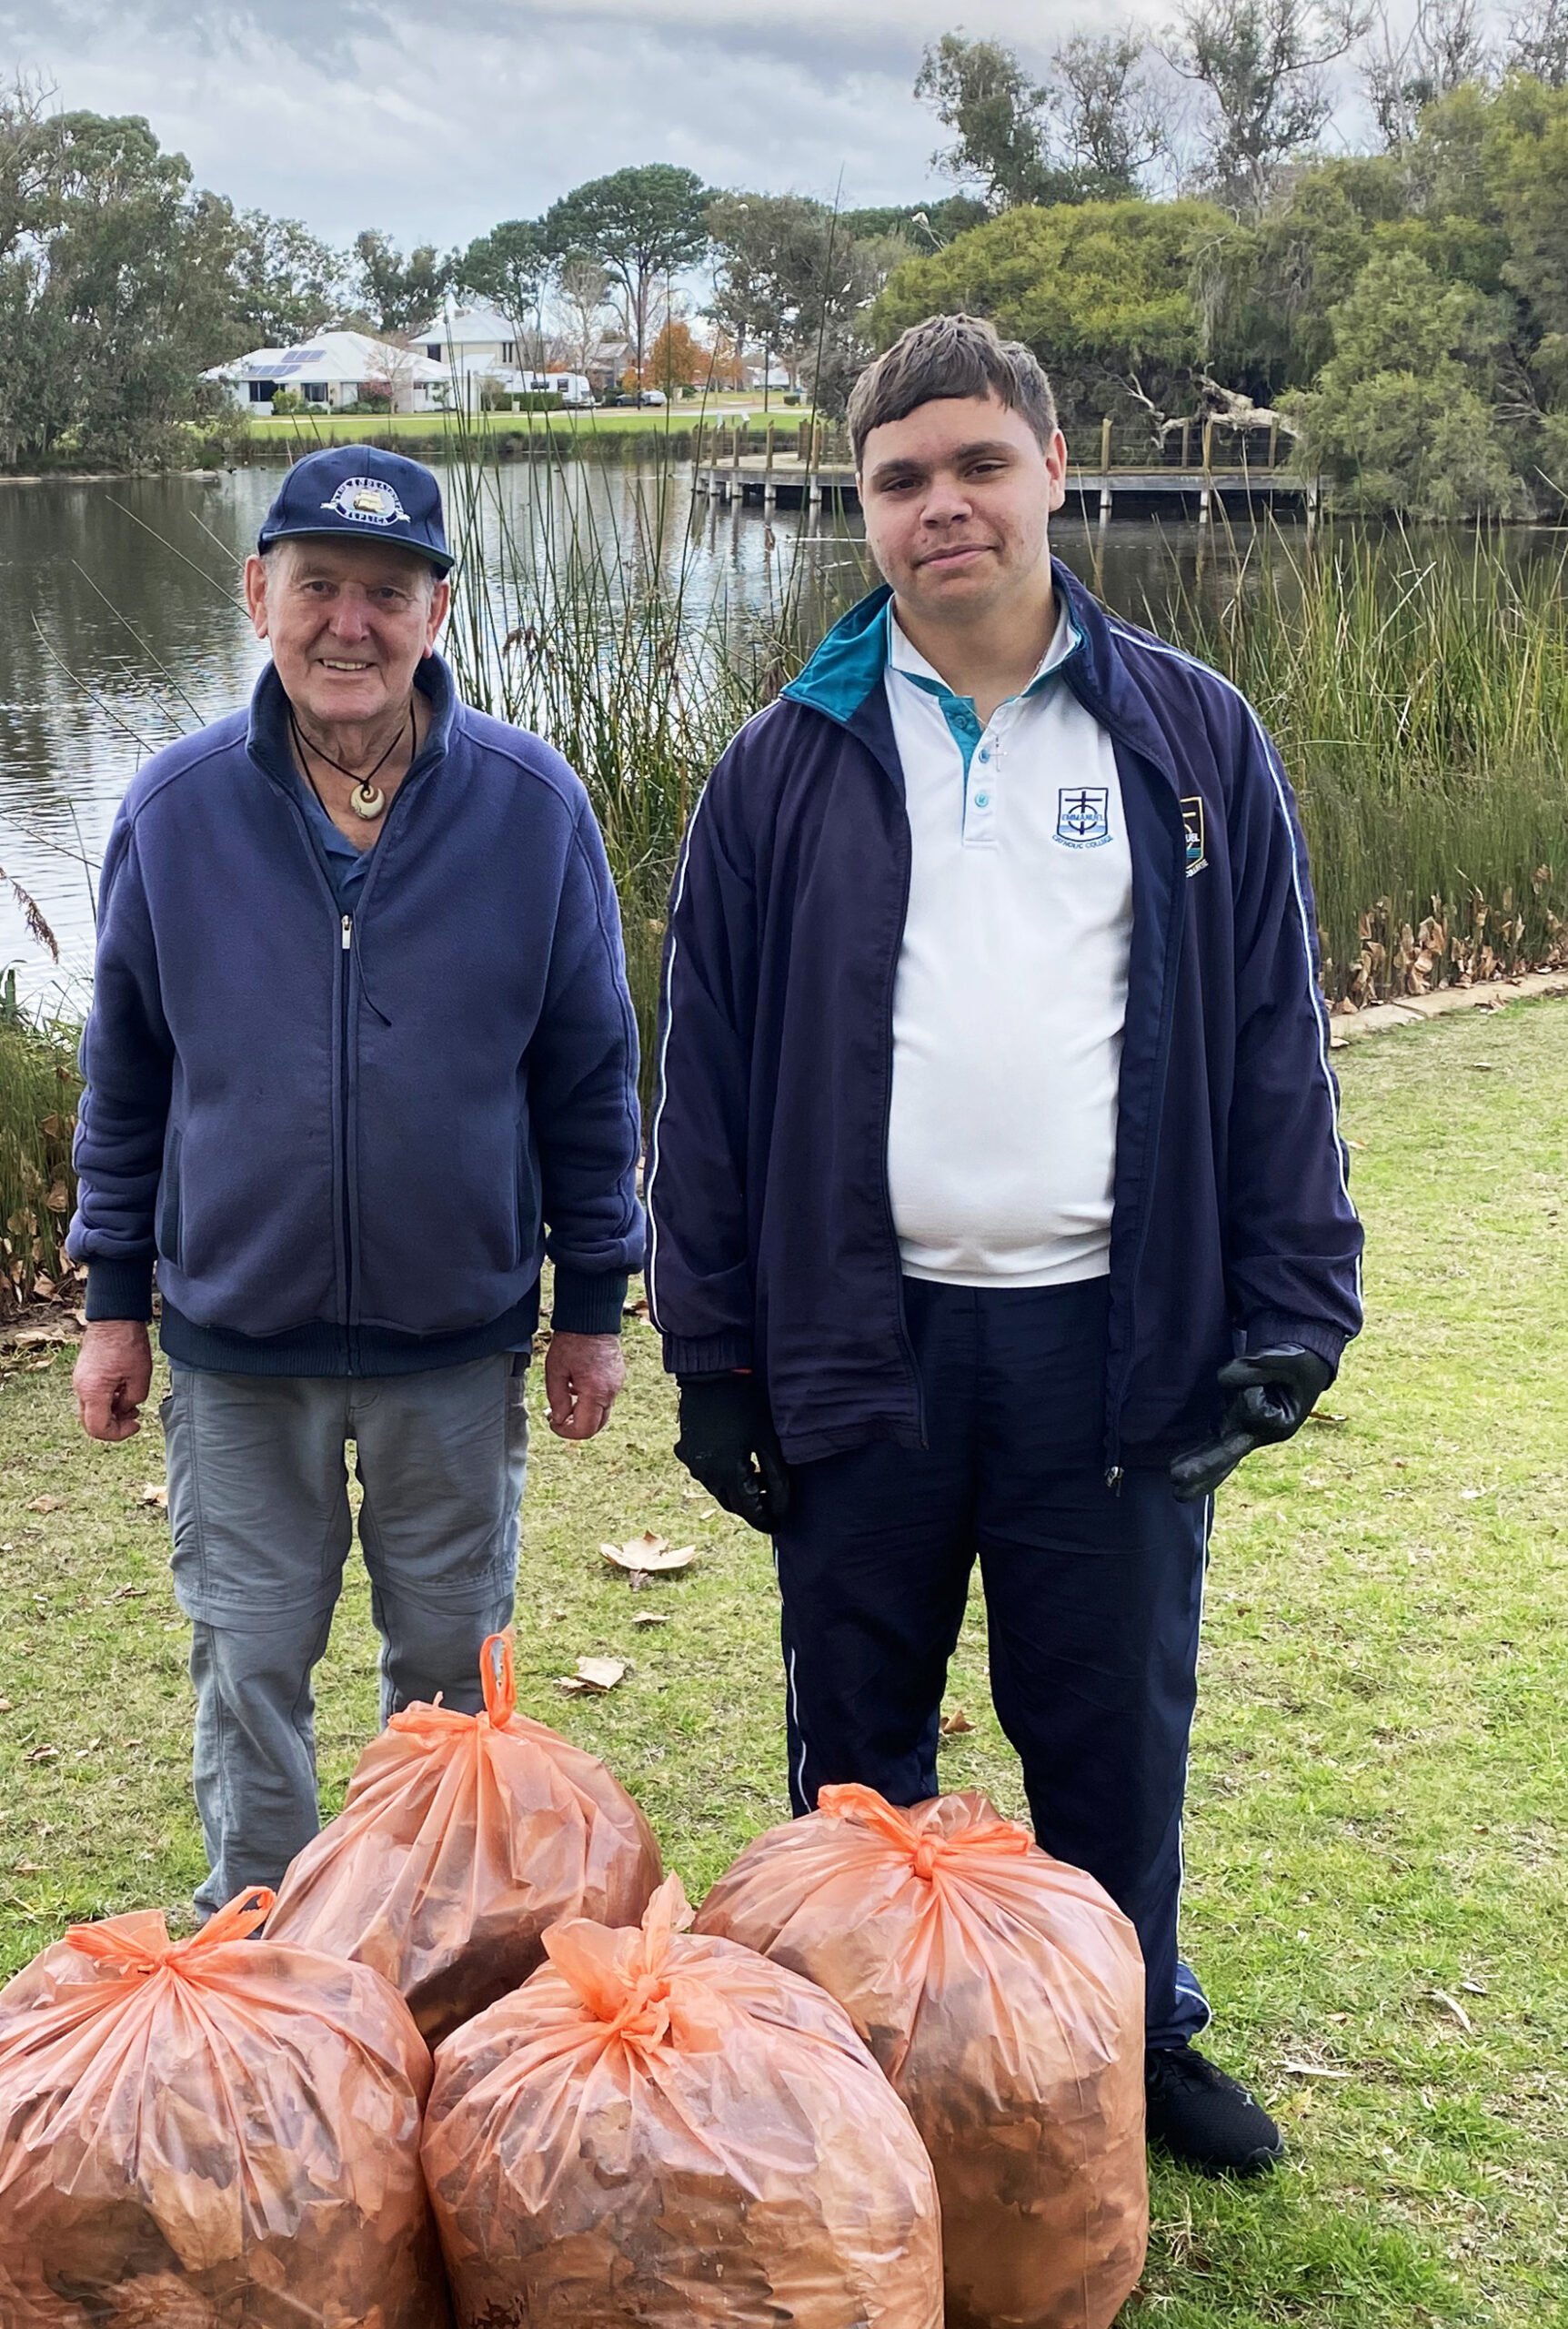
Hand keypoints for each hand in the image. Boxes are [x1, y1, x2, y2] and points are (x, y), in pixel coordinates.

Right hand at [73, 1320, 153, 1442]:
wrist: (114, 1317)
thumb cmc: (128, 1343)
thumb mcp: (140, 1376)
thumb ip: (133, 1400)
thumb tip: (126, 1408)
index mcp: (93, 1391)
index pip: (98, 1428)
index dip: (119, 1433)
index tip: (136, 1425)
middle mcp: (81, 1388)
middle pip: (91, 1423)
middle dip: (114, 1425)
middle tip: (134, 1417)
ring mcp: (79, 1381)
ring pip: (90, 1410)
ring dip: (110, 1413)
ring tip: (132, 1404)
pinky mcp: (83, 1374)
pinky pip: (91, 1397)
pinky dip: (106, 1401)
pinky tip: (123, 1392)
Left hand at [544, 1331, 625, 1440]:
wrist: (591, 1319)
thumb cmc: (571, 1342)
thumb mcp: (555, 1372)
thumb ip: (557, 1400)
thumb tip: (559, 1419)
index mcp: (596, 1392)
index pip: (585, 1429)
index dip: (566, 1432)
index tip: (553, 1423)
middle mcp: (611, 1392)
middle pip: (597, 1425)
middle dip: (576, 1426)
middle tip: (558, 1416)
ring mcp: (617, 1385)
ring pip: (602, 1412)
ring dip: (583, 1412)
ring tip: (565, 1396)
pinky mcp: (618, 1378)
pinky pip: (606, 1398)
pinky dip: (591, 1400)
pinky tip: (576, 1386)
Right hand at [675, 1373, 790, 1532]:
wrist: (711, 1377)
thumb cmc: (746, 1406)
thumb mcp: (767, 1442)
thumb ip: (776, 1478)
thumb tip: (783, 1507)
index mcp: (727, 1475)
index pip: (749, 1511)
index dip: (766, 1520)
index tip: (779, 1525)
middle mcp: (705, 1475)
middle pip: (732, 1504)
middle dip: (752, 1507)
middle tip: (771, 1502)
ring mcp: (692, 1464)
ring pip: (718, 1490)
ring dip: (737, 1491)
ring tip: (757, 1479)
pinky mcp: (686, 1451)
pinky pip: (705, 1473)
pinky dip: (723, 1476)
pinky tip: (738, 1463)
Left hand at [1169, 1345, 1333, 1503]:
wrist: (1303, 1370)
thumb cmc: (1300, 1365)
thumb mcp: (1290, 1359)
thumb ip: (1260, 1365)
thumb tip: (1223, 1378)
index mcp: (1279, 1424)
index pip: (1252, 1408)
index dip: (1253, 1383)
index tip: (1267, 1377)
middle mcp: (1257, 1434)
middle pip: (1229, 1453)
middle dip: (1204, 1465)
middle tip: (1176, 1479)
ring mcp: (1242, 1433)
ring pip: (1217, 1455)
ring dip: (1195, 1466)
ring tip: (1172, 1480)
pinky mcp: (1230, 1425)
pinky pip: (1211, 1445)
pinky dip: (1196, 1456)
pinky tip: (1175, 1473)